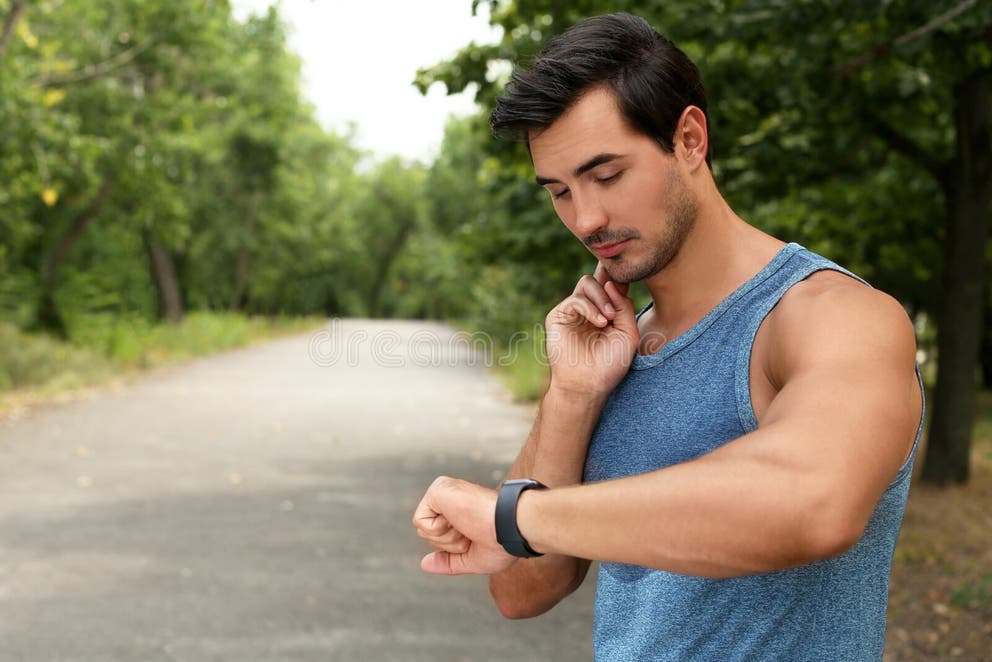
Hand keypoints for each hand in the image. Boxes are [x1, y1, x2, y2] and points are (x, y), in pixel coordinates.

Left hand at [412, 476, 516, 574]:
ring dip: (448, 537)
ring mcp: (445, 492)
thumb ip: (449, 561)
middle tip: (472, 532)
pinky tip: (458, 519)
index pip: (439, 537)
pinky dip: (438, 528)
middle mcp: (451, 500)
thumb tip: (424, 564)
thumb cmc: (502, 543)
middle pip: (428, 535)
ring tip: (469, 525)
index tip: (478, 538)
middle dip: (450, 543)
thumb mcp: (473, 559)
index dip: (456, 547)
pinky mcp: (438, 489)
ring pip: (424, 530)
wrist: (511, 528)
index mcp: (461, 512)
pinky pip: (420, 521)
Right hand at [545, 262, 638, 396]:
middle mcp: (589, 308)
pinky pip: (575, 299)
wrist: (588, 385)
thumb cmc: (610, 364)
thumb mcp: (628, 333)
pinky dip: (590, 307)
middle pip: (599, 278)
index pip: (611, 285)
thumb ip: (624, 306)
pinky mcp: (558, 316)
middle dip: (611, 287)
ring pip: (587, 283)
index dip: (619, 277)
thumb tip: (611, 283)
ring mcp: (573, 311)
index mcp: (606, 311)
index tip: (631, 274)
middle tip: (616, 313)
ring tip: (609, 319)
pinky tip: (600, 323)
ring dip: (602, 298)